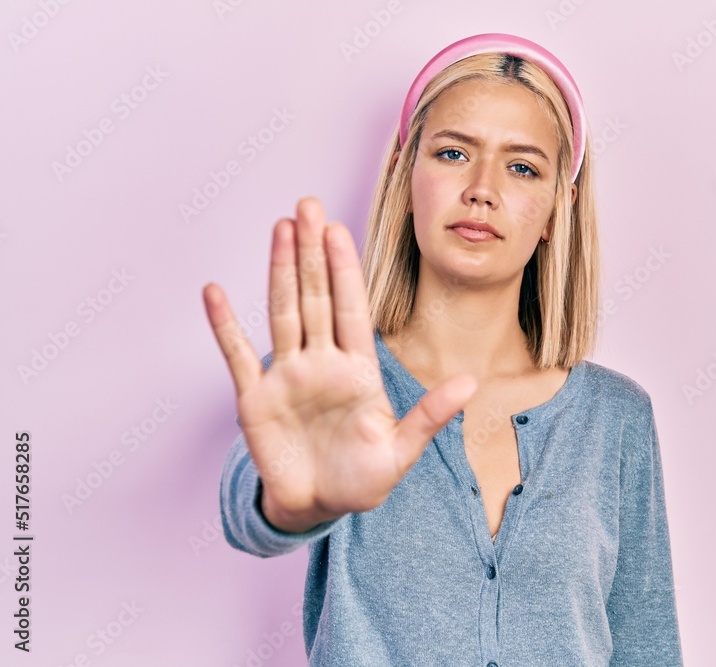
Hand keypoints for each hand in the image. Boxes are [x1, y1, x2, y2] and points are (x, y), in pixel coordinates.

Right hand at [203, 197, 476, 531]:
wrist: (317, 509)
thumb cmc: (361, 480)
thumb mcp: (400, 451)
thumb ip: (430, 415)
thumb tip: (471, 383)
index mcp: (358, 371)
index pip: (351, 309)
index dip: (345, 270)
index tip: (339, 230)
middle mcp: (322, 363)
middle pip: (316, 297)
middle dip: (311, 253)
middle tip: (307, 206)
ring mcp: (288, 377)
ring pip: (283, 313)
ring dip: (278, 271)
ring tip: (278, 228)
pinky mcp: (255, 399)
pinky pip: (238, 355)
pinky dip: (226, 326)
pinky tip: (215, 292)